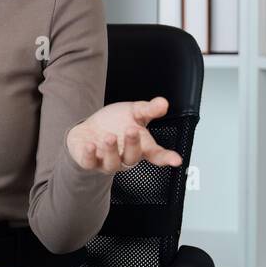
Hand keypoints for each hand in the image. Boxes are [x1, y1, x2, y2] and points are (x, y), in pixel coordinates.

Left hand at [66, 96, 183, 173]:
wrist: (89, 129)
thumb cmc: (114, 123)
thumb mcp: (133, 112)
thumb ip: (149, 109)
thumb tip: (163, 103)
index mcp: (140, 146)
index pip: (157, 155)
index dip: (167, 158)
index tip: (176, 160)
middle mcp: (125, 156)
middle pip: (133, 157)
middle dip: (133, 144)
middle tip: (131, 130)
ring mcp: (107, 161)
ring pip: (112, 163)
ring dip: (111, 150)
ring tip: (109, 136)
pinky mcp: (89, 162)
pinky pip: (89, 163)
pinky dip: (89, 155)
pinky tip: (90, 145)